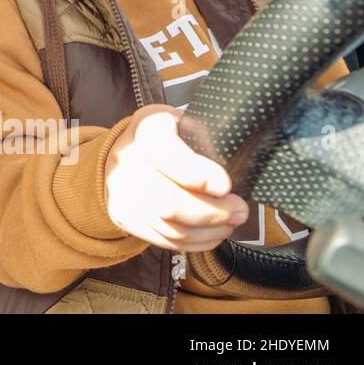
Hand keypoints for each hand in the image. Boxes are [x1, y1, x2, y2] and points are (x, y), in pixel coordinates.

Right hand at [104, 105, 248, 251]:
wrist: (127, 150)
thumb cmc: (169, 135)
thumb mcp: (188, 122)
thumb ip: (208, 138)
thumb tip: (241, 167)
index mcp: (147, 127)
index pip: (166, 154)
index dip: (198, 175)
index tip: (224, 185)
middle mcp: (126, 160)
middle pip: (169, 203)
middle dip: (214, 213)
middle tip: (238, 210)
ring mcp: (122, 191)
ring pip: (171, 228)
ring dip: (209, 231)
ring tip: (229, 222)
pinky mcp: (124, 216)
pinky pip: (165, 240)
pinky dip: (196, 242)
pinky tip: (212, 232)